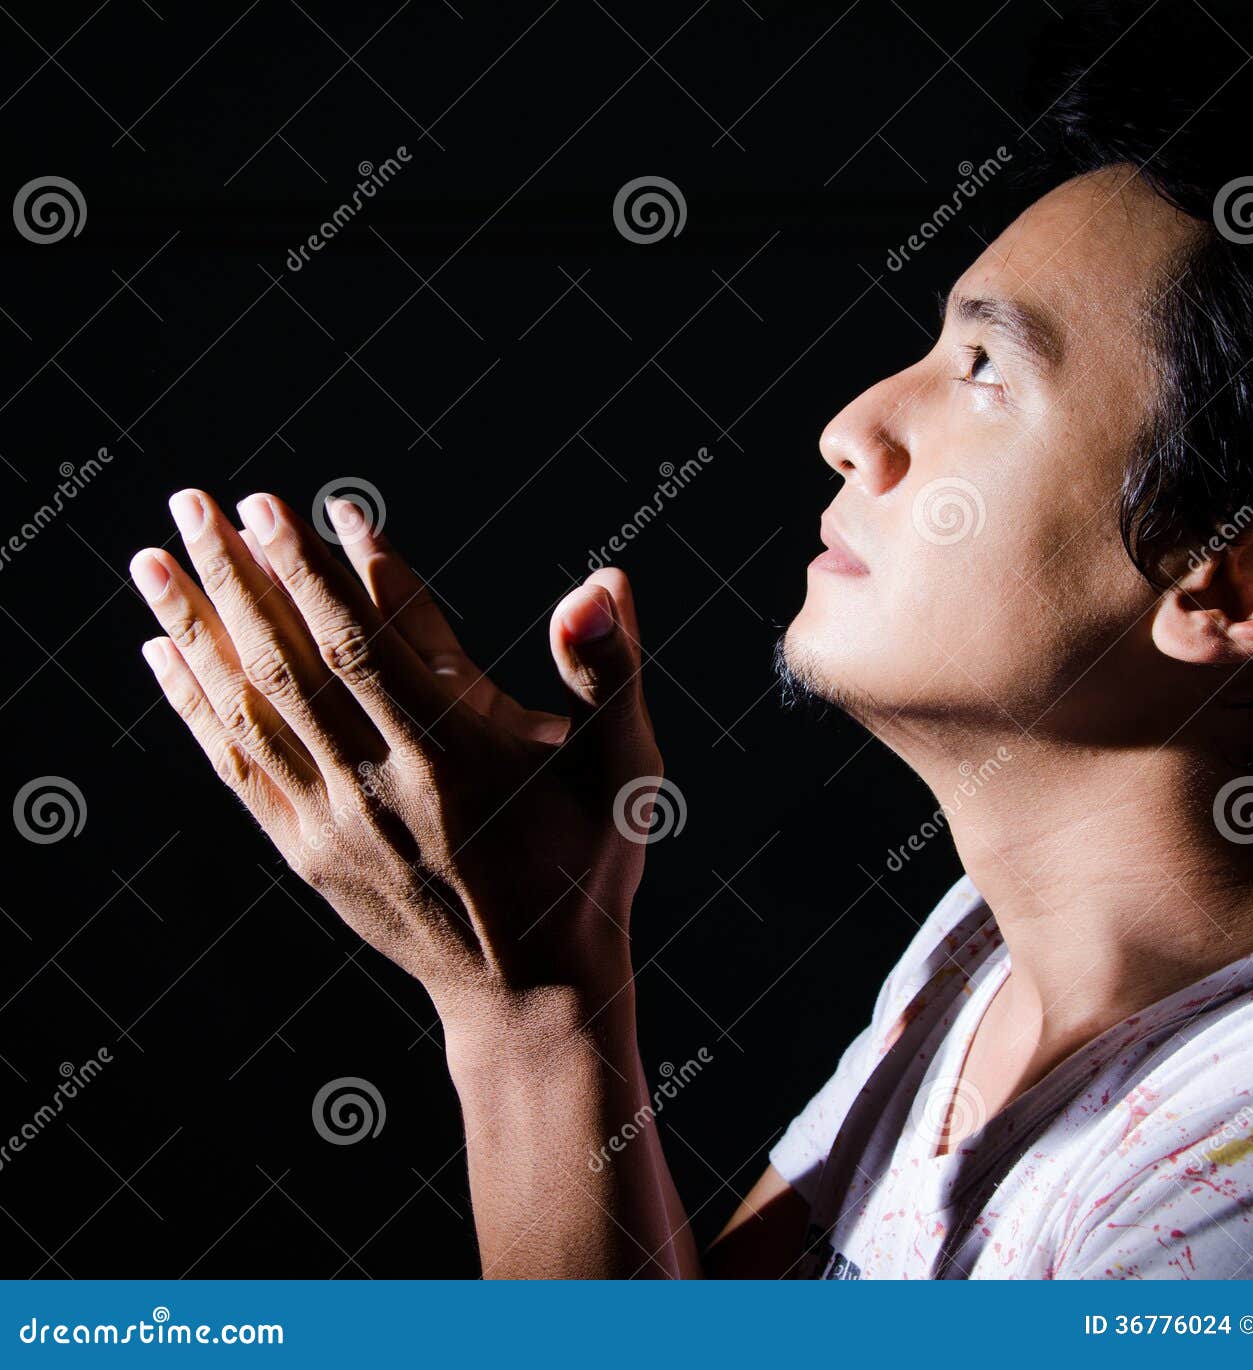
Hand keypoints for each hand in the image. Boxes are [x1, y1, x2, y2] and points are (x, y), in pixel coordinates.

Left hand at [129, 488, 661, 1019]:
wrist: (530, 993)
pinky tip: (165, 656)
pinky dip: (195, 707)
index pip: (364, 641)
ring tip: (152, 560)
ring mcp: (334, 824)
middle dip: (237, 577)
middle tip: (195, 502)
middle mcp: (379, 786)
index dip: (315, 570)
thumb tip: (601, 583)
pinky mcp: (308, 853)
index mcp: (454, 755)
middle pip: (289, 663)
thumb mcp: (624, 770)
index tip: (275, 506)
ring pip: (248, 712)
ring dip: (195, 630)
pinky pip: (237, 768)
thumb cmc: (586, 867)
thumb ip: (609, 671)